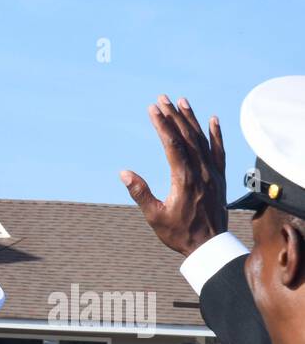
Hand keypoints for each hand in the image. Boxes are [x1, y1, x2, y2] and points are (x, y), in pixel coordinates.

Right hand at [121, 95, 227, 256]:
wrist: (209, 245)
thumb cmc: (179, 233)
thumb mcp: (155, 216)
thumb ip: (140, 193)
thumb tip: (124, 173)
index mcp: (184, 179)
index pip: (172, 144)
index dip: (162, 125)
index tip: (153, 109)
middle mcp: (201, 171)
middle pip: (187, 136)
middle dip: (174, 116)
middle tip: (162, 98)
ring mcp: (212, 172)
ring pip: (202, 139)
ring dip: (191, 119)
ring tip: (182, 102)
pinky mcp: (219, 176)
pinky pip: (219, 150)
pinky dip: (216, 134)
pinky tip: (212, 119)